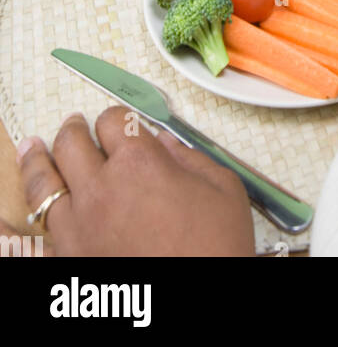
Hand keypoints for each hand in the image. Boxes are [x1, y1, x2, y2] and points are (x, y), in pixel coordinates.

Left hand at [1, 107, 254, 256]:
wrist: (199, 301)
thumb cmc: (215, 247)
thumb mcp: (223, 189)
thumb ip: (191, 158)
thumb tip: (165, 144)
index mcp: (141, 162)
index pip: (113, 122)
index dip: (117, 119)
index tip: (121, 125)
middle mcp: (102, 187)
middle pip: (72, 143)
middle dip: (75, 130)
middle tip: (76, 127)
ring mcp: (78, 224)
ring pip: (45, 181)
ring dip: (41, 160)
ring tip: (36, 149)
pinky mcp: (68, 256)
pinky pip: (40, 226)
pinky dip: (33, 212)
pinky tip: (31, 205)